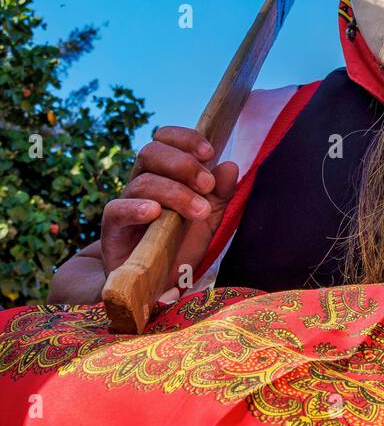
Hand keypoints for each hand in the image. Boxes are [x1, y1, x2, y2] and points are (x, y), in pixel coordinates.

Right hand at [101, 126, 237, 288]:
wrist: (154, 287)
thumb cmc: (178, 247)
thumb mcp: (208, 220)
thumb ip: (221, 194)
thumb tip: (230, 165)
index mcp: (164, 174)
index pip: (165, 139)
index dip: (185, 139)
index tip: (209, 152)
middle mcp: (142, 183)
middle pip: (151, 152)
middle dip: (183, 164)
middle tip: (207, 186)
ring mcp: (126, 205)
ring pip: (142, 181)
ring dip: (175, 192)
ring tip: (198, 211)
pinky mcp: (112, 230)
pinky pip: (117, 210)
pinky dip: (136, 208)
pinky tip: (155, 212)